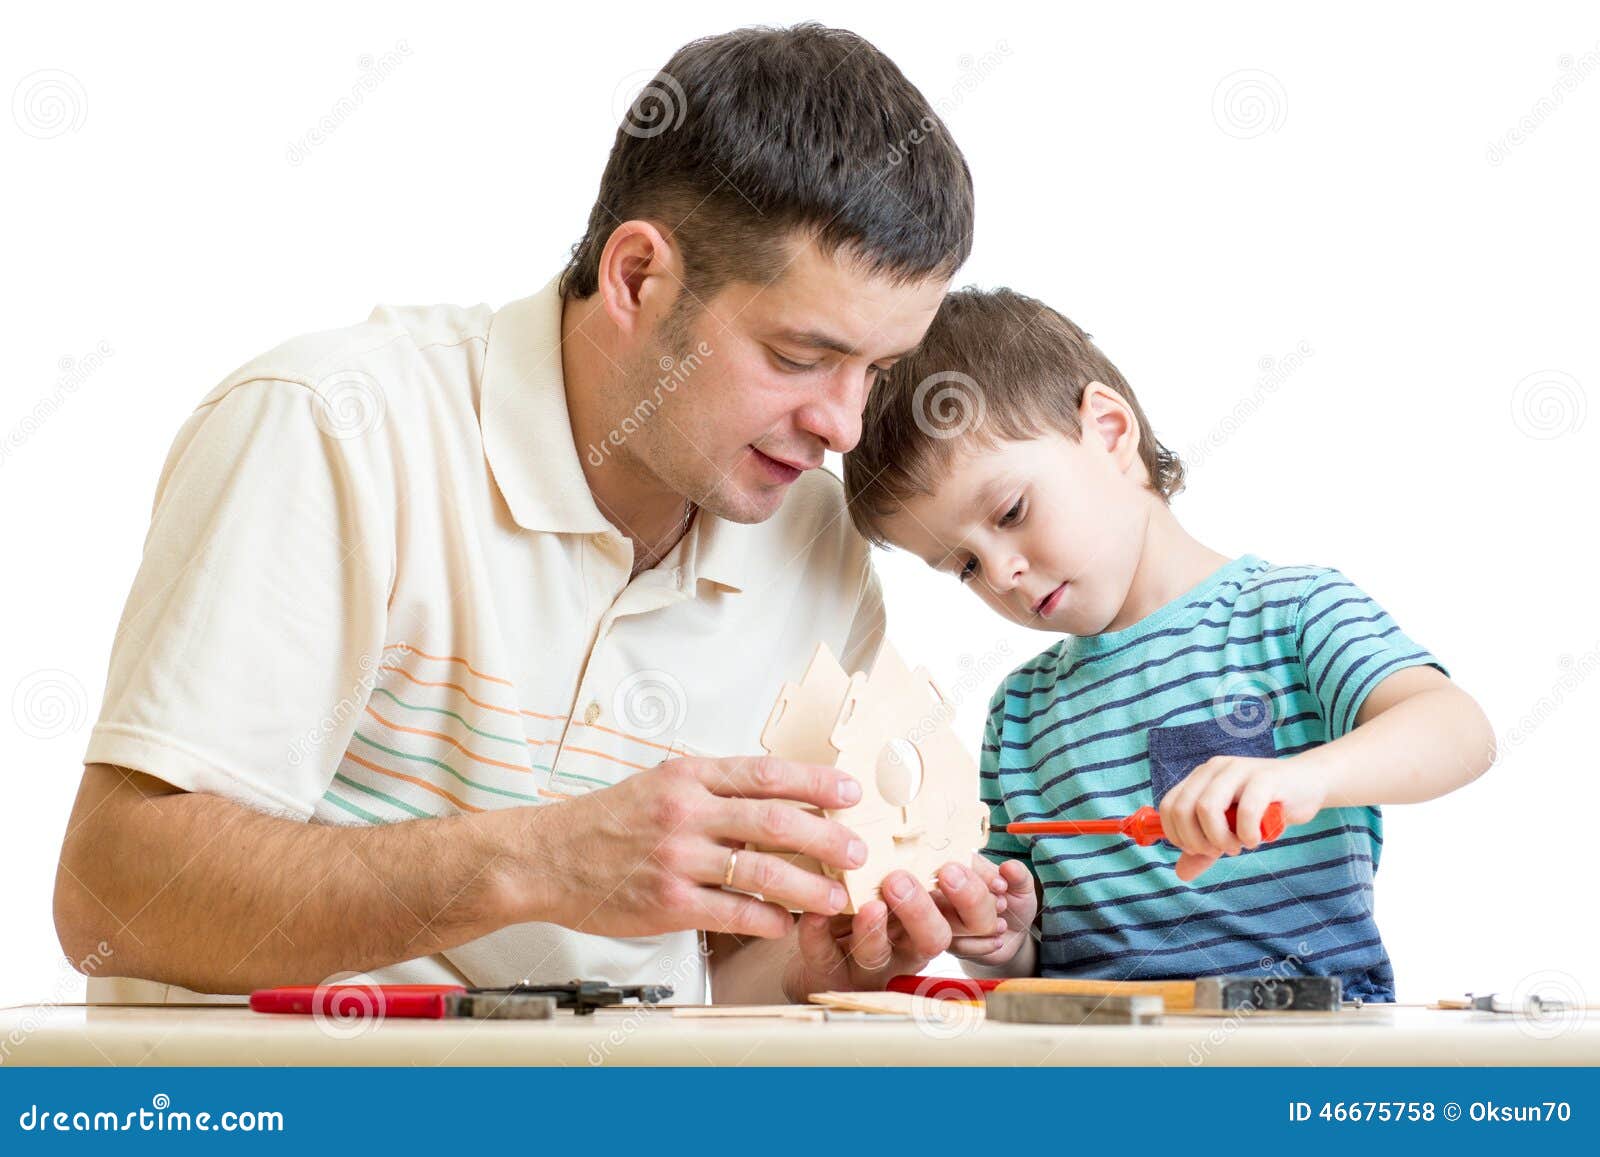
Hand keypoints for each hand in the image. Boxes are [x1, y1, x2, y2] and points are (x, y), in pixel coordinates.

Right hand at [522, 755, 866, 938]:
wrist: (547, 857)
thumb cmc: (607, 821)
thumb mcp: (660, 783)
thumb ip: (714, 788)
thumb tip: (778, 796)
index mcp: (688, 776)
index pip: (767, 773)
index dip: (816, 782)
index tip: (851, 791)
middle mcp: (686, 812)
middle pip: (776, 820)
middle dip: (827, 837)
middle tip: (857, 850)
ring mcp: (677, 858)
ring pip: (762, 871)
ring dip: (808, 886)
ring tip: (836, 896)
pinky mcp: (668, 902)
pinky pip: (733, 913)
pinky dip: (768, 920)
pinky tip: (787, 924)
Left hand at [779, 854, 1036, 998]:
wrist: (821, 944)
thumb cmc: (875, 894)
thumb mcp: (909, 872)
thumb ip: (928, 854)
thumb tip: (951, 821)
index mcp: (935, 919)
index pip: (972, 919)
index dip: (971, 899)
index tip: (952, 868)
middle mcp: (908, 945)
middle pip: (933, 940)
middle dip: (921, 911)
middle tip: (900, 879)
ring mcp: (870, 963)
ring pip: (879, 955)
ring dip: (873, 929)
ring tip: (867, 903)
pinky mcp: (830, 969)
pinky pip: (825, 956)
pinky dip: (818, 936)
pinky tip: (814, 914)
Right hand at [943, 855, 1037, 967]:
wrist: (1011, 936)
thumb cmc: (1014, 903)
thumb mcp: (1023, 888)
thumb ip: (1018, 875)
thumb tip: (1009, 867)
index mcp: (962, 865)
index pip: (960, 865)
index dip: (981, 876)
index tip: (1001, 887)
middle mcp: (944, 888)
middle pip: (947, 891)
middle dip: (978, 901)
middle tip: (1002, 905)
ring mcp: (941, 916)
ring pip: (950, 920)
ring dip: (981, 925)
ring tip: (1001, 925)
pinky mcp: (944, 941)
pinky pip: (956, 944)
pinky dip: (981, 944)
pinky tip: (996, 940)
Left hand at [1157, 754, 1325, 880]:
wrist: (1309, 784)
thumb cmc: (1266, 808)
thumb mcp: (1231, 829)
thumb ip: (1207, 848)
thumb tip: (1181, 873)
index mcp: (1201, 777)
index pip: (1169, 806)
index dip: (1176, 835)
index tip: (1197, 851)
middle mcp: (1215, 769)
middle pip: (1183, 809)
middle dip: (1196, 840)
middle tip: (1219, 851)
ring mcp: (1239, 770)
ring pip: (1207, 807)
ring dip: (1219, 838)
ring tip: (1238, 846)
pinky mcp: (1265, 777)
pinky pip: (1245, 810)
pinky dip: (1247, 834)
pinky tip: (1255, 839)